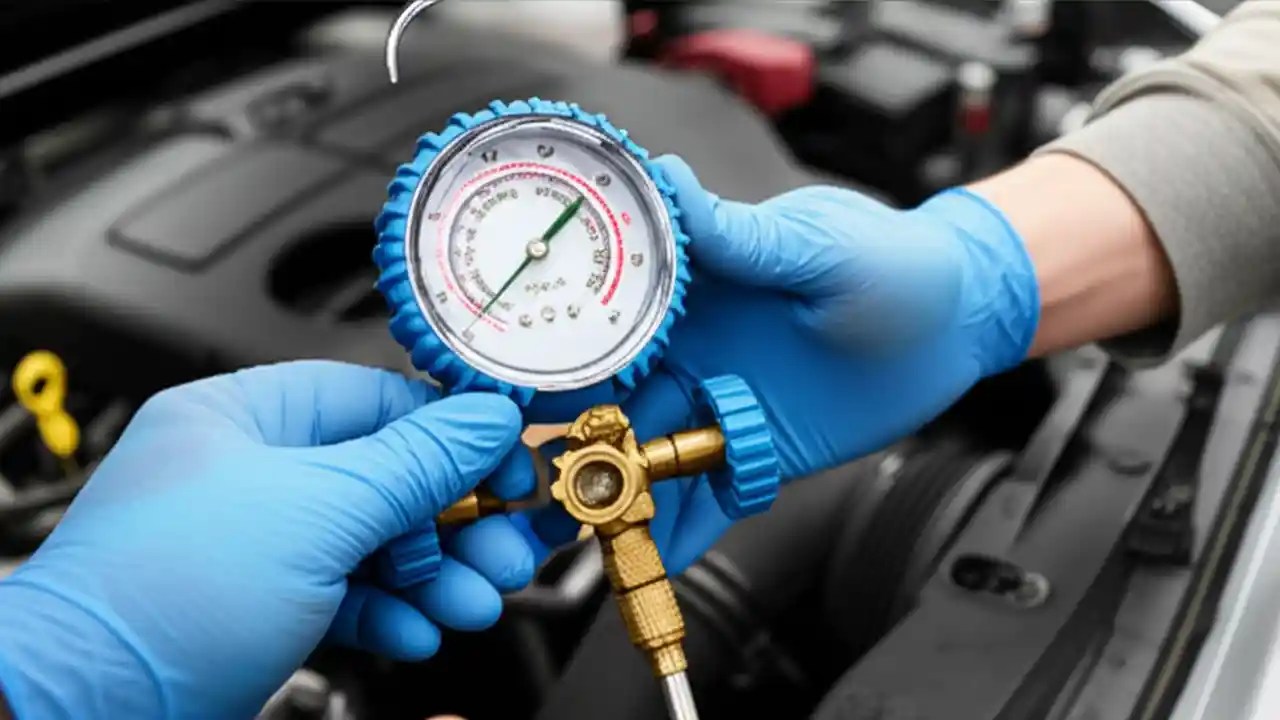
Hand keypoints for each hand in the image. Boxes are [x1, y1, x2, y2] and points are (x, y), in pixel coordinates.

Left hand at [0, 361, 533, 718]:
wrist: (86, 711)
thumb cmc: (162, 595)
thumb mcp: (318, 510)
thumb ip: (415, 463)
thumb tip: (486, 421)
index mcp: (247, 415)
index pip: (378, 401)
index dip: (454, 432)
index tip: (509, 462)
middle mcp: (252, 473)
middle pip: (387, 478)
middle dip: (455, 519)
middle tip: (505, 546)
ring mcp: (258, 544)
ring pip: (374, 542)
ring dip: (435, 574)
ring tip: (474, 600)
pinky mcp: (263, 608)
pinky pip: (349, 594)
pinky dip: (393, 612)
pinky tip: (421, 629)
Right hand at [525, 156, 1038, 571]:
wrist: (956, 321)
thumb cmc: (892, 263)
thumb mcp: (816, 248)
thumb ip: (741, 236)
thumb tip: (666, 177)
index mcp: (692, 287)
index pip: (607, 317)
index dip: (563, 350)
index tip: (526, 383)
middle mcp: (690, 349)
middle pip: (610, 398)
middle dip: (573, 436)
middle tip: (544, 476)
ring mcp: (718, 404)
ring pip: (646, 455)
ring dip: (613, 492)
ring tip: (583, 532)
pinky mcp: (754, 452)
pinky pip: (705, 497)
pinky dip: (675, 531)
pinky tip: (647, 560)